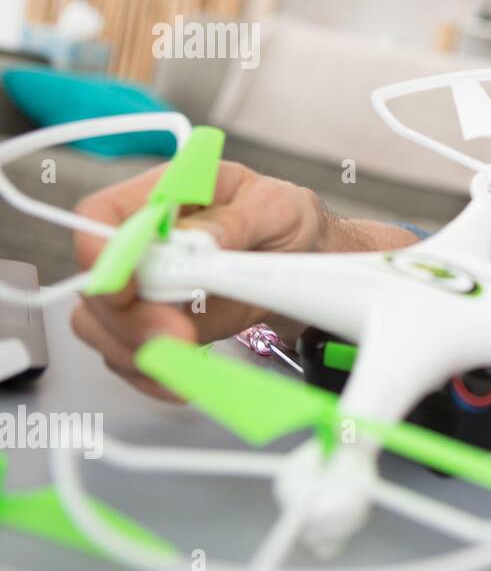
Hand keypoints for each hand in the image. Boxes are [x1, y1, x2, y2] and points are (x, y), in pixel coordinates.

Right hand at [70, 161, 414, 399]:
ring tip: (186, 363)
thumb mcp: (278, 208)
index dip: (102, 253)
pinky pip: (131, 354)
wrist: (310, 259)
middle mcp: (143, 240)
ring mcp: (145, 284)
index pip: (104, 215)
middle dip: (130, 318)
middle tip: (177, 337)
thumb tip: (198, 240)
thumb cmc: (288, 220)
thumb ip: (237, 222)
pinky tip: (182, 376)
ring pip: (104, 324)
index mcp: (167, 194)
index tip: (125, 290)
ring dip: (137, 352)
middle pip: (99, 281)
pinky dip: (152, 372)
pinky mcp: (157, 321)